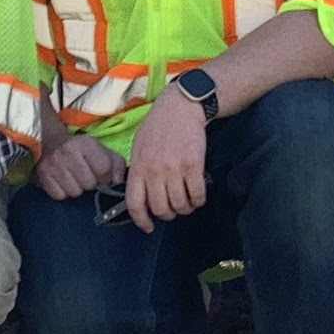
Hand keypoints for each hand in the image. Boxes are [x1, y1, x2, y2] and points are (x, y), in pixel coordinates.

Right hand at [35, 129, 129, 208]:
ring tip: (75, 181)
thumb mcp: (101, 150)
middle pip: (89, 184)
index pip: (104, 170)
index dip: (106, 179)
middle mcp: (68, 153)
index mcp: (86, 144)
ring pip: (74, 192)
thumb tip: (119, 184)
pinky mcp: (42, 176)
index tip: (103, 178)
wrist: (49, 141)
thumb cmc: (81, 150)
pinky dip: (63, 193)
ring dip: (77, 190)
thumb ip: (116, 165)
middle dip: (90, 184)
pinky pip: (59, 196)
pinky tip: (64, 183)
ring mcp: (53, 165)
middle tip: (86, 178)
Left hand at [123, 87, 212, 227]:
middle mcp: (154, 170)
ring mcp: (174, 168)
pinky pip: (197, 194)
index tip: (148, 226)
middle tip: (173, 210)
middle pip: (160, 209)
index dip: (141, 220)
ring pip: (180, 205)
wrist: (180, 107)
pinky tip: (198, 196)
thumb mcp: (139, 146)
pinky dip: (198, 200)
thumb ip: (138, 170)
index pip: (134, 203)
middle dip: (168, 215)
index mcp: (138, 167)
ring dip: (185, 208)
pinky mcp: (194, 165)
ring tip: (187, 202)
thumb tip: (141, 194)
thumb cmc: (158, 126)